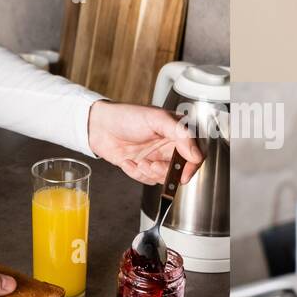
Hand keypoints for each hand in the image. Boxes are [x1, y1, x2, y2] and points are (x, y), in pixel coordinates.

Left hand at [87, 101, 203, 186]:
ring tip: (139, 162)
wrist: (99, 125)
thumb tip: (196, 154)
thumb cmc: (127, 116)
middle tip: (153, 166)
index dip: (192, 166)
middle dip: (166, 172)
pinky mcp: (143, 167)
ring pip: (163, 178)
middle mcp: (170, 146)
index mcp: (179, 132)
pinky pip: (146, 180)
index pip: (197, 153)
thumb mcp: (157, 118)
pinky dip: (136, 174)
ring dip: (149, 173)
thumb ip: (181, 134)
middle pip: (181, 170)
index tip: (183, 174)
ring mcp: (157, 158)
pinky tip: (127, 162)